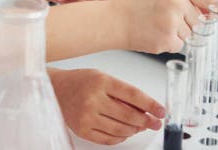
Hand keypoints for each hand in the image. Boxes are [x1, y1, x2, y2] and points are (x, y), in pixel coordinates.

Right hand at [49, 68, 164, 144]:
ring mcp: (87, 116)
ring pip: (121, 129)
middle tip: (155, 123)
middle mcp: (93, 99)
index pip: (133, 95)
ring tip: (140, 126)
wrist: (55, 89)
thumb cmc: (81, 81)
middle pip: (129, 115)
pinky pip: (109, 139)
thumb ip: (122, 92)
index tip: (161, 111)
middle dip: (146, 121)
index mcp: (101, 81)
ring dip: (135, 129)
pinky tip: (125, 132)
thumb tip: (145, 108)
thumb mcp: (102, 77)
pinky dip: (121, 137)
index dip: (150, 105)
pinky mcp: (82, 130)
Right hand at [110, 0, 217, 53]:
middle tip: (163, 17)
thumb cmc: (137, 7)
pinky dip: (168, 43)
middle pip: (198, 21)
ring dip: (176, 34)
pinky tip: (154, 34)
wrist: (115, 20)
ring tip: (156, 25)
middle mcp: (178, 1)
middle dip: (184, 23)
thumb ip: (188, 0)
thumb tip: (211, 14)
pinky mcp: (169, 38)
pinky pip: (179, 45)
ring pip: (189, 34)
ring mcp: (174, 20)